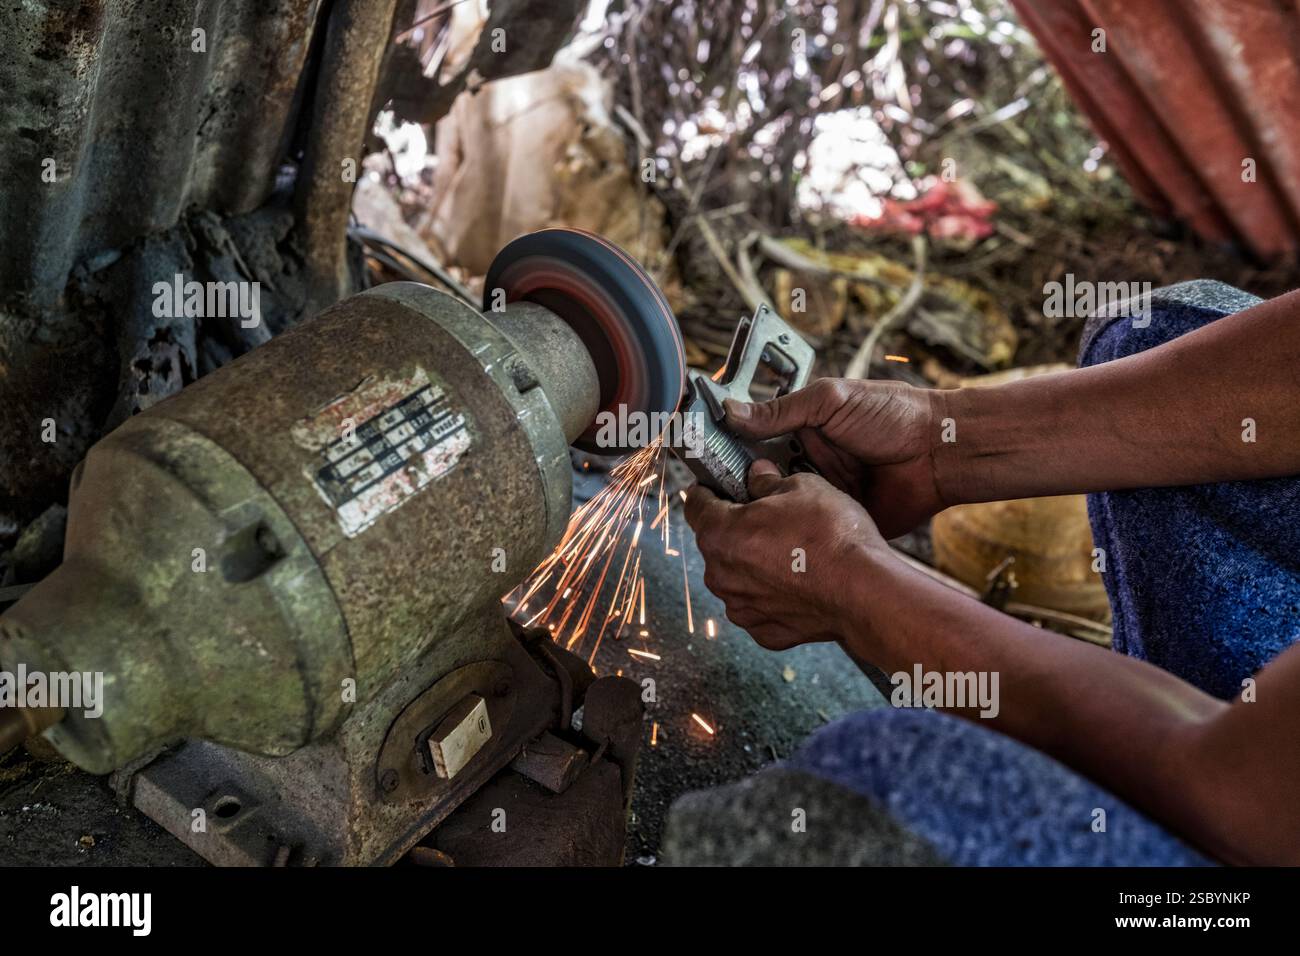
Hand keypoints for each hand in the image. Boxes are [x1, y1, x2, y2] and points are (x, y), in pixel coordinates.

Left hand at [683, 460, 888, 649]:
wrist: (865, 591)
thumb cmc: (831, 537)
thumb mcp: (802, 486)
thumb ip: (768, 481)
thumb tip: (758, 475)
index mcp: (720, 534)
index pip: (696, 504)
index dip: (707, 491)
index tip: (717, 487)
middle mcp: (720, 574)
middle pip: (717, 543)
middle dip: (737, 529)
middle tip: (770, 518)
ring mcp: (741, 607)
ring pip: (736, 577)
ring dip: (754, 564)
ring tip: (790, 553)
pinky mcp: (763, 631)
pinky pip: (759, 606)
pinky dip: (773, 595)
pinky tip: (799, 583)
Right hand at [724, 378, 943, 537]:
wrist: (939, 454)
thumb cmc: (893, 415)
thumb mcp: (831, 400)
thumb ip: (782, 409)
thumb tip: (731, 410)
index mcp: (801, 429)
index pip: (753, 438)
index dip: (728, 447)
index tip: (700, 453)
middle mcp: (806, 461)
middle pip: (759, 476)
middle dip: (739, 483)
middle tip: (717, 489)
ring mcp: (821, 492)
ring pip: (779, 505)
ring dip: (763, 508)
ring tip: (736, 514)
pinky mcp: (837, 520)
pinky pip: (808, 527)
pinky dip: (792, 530)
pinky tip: (769, 534)